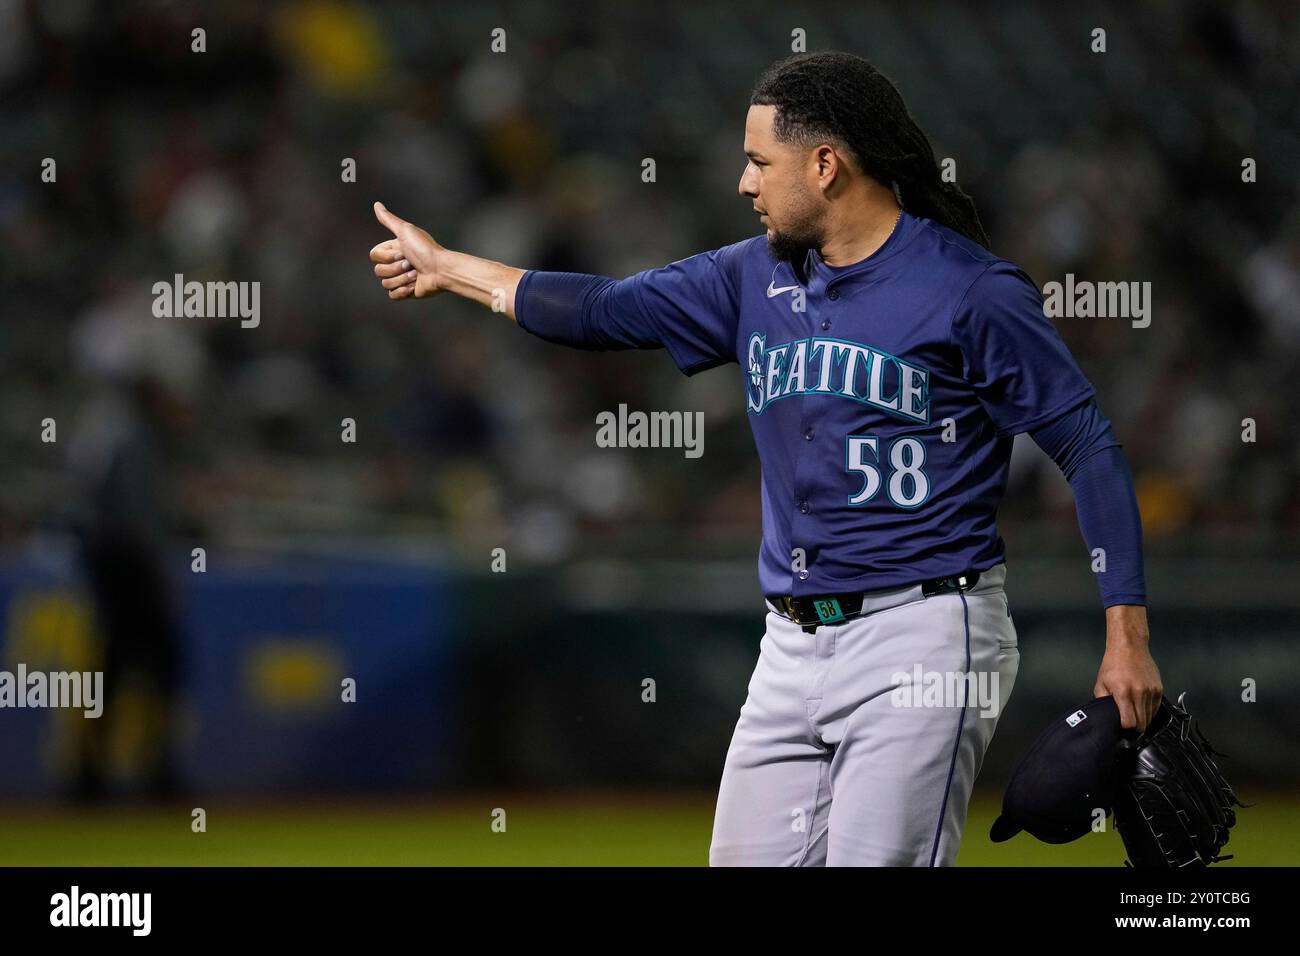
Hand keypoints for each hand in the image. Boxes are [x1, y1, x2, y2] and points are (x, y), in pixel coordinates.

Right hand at [370, 201, 444, 299]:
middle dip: (396, 269)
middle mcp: (395, 263)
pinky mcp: (406, 292)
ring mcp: (400, 278)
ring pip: (385, 283)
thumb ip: (389, 220)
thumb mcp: (406, 231)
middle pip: (378, 271)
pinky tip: (415, 285)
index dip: (387, 256)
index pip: (374, 255)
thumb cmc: (426, 250)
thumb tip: (376, 205)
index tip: (403, 252)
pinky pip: (392, 295)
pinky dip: (403, 291)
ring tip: (416, 274)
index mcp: (393, 249)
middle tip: (412, 264)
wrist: (441, 270)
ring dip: (402, 279)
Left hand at [1094, 604, 1162, 731]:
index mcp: (1123, 693)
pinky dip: (1149, 711)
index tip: (1122, 728)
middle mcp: (1140, 693)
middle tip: (1128, 726)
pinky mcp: (1159, 689)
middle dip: (1135, 728)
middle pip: (1142, 723)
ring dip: (1143, 720)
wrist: (1129, 647)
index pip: (1130, 722)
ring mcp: (1151, 691)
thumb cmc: (1113, 664)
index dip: (1125, 729)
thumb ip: (1102, 702)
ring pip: (1151, 717)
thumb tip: (1107, 716)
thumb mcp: (1101, 683)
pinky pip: (1156, 708)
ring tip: (1134, 715)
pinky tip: (1141, 707)